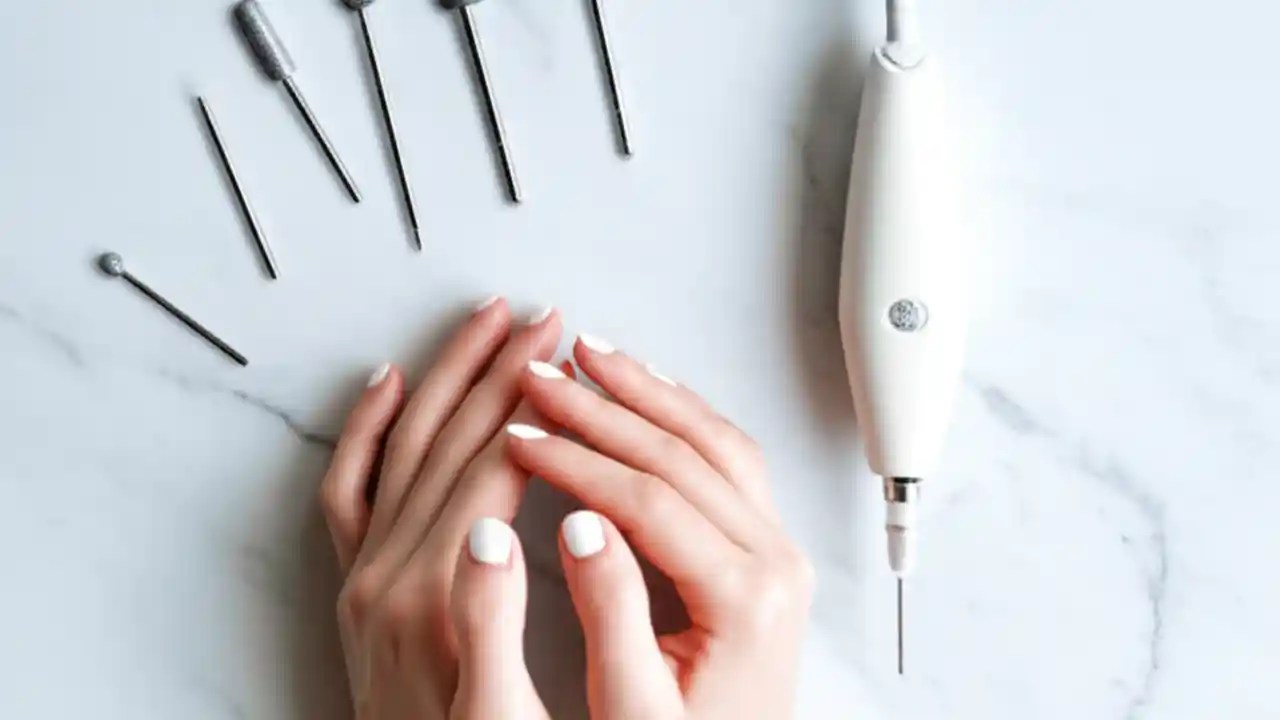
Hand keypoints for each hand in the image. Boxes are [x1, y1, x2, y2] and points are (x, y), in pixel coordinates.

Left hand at [318, 298, 561, 718]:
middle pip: (451, 437)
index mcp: (433, 592)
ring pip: (405, 443)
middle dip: (500, 367)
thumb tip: (497, 529)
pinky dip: (366, 427)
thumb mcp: (498, 711)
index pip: (492, 466)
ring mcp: (364, 569)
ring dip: (446, 375)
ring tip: (482, 322)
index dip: (534, 400)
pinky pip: (349, 485)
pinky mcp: (355, 579)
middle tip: (541, 315)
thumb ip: (494, 620)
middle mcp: (387, 568)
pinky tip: (386, 383)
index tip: (567, 349)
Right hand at [507, 334, 815, 719]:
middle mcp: (775, 562)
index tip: (519, 435)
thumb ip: (611, 612)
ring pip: (714, 442)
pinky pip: (731, 458)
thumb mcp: (634, 707)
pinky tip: (648, 388)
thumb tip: (579, 521)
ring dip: (649, 392)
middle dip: (605, 407)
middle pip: (684, 456)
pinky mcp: (767, 548)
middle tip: (543, 373)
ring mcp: (777, 550)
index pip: (651, 501)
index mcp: (746, 599)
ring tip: (591, 355)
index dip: (576, 461)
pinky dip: (684, 413)